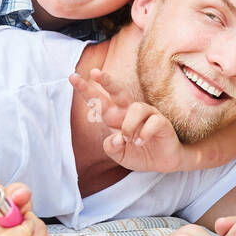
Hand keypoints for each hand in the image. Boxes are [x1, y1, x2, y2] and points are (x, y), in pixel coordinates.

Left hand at [70, 68, 184, 171]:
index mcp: (116, 117)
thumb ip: (111, 148)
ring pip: (136, 108)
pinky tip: (141, 142)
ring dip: (129, 125)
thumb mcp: (119, 155)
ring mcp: (147, 114)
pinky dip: (144, 134)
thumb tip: (115, 138)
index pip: (99, 101)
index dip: (86, 89)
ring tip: (129, 140)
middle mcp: (130, 111)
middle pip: (118, 90)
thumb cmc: (139, 153)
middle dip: (106, 81)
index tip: (72, 76)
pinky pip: (152, 121)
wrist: (162, 162)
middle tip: (95, 72)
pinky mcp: (161, 121)